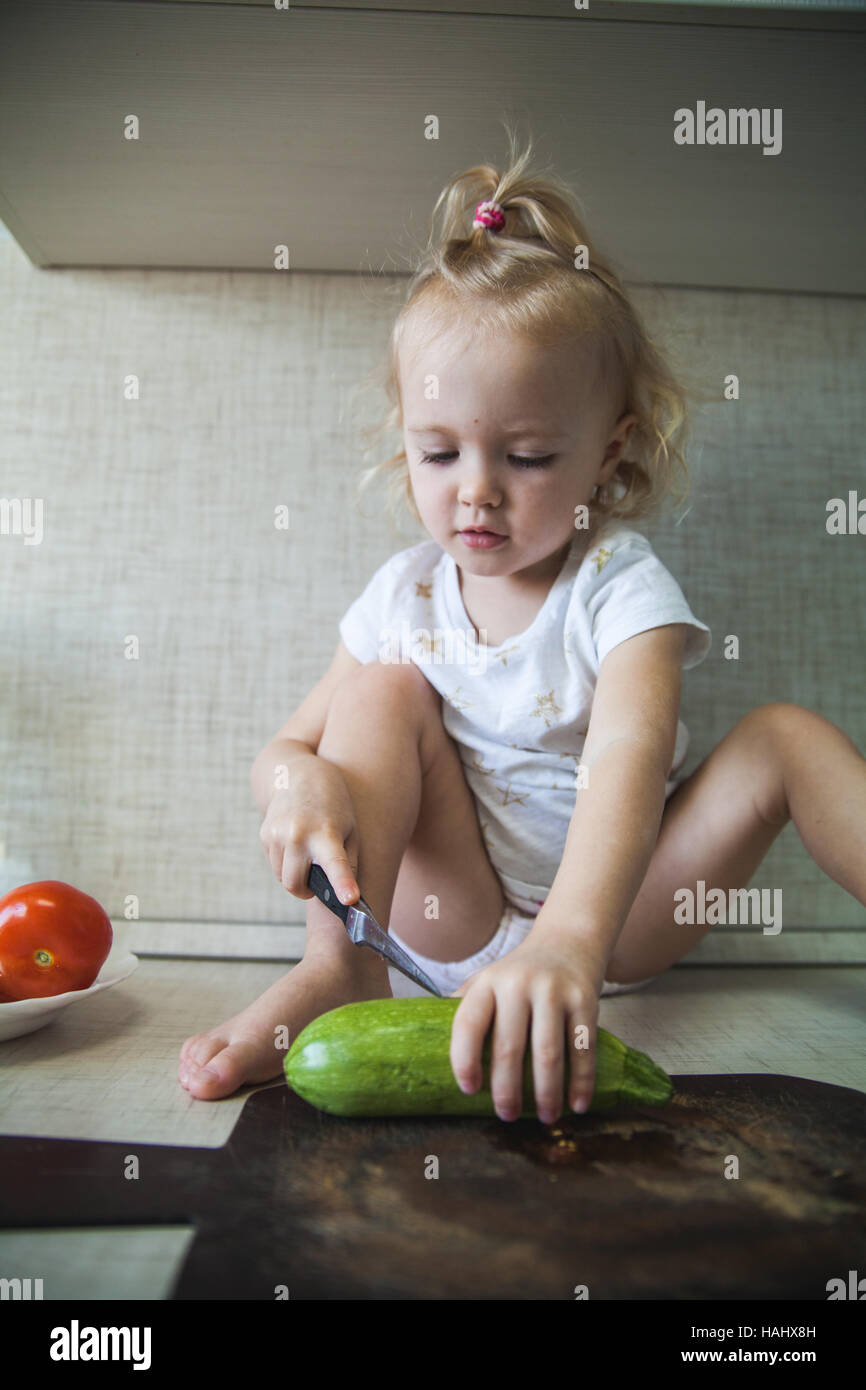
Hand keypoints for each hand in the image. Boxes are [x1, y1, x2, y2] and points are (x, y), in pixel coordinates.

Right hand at [258, 761, 360, 904]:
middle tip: (318, 883)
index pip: (335, 864)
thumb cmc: (334, 807)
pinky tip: (295, 844)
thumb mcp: (350, 830)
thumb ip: (348, 863)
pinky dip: (285, 864)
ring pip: (282, 878)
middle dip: (306, 890)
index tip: (350, 900)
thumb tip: (346, 899)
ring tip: (308, 856)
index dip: (342, 884)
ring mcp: (277, 834)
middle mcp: (298, 833)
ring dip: (295, 876)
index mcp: (327, 833)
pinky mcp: (264, 834)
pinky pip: (274, 865)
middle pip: (295, 884)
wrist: (300, 775)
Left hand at [448, 938, 607, 1123]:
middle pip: (508, 1047)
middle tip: (506, 1116)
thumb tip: (429, 1049)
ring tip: (545, 1117)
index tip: (469, 1091)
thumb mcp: (488, 980)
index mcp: (487, 983)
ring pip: (548, 1053)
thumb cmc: (520, 973)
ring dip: (546, 1093)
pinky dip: (582, 1081)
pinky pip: (582, 1048)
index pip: (468, 1024)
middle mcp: (518, 984)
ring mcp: (553, 991)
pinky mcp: (584, 999)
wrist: (569, 940)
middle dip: (507, 1089)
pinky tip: (577, 1104)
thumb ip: (465, 1008)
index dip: (464, 1060)